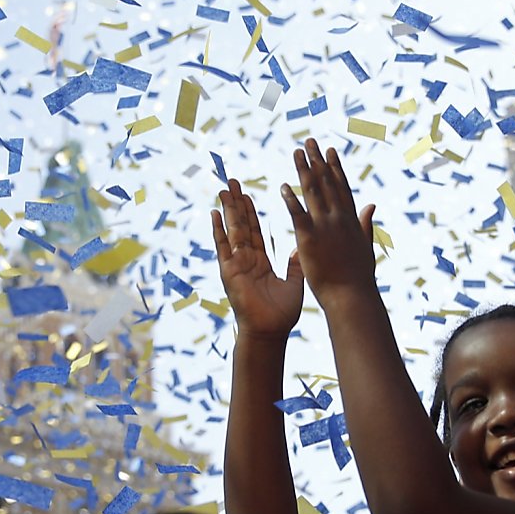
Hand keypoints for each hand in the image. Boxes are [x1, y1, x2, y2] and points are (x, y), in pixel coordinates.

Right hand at [212, 179, 303, 340]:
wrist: (270, 332)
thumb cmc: (282, 314)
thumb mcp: (293, 283)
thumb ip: (294, 265)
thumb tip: (300, 248)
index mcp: (260, 262)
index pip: (254, 231)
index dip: (251, 212)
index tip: (247, 193)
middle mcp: (245, 260)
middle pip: (241, 225)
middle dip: (237, 203)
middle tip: (232, 181)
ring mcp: (236, 264)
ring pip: (232, 230)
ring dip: (228, 209)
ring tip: (224, 189)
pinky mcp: (229, 271)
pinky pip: (223, 247)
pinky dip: (219, 230)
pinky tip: (215, 213)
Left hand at [281, 140, 377, 305]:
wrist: (351, 297)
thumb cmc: (358, 277)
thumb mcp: (366, 244)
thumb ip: (365, 222)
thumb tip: (371, 205)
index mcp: (351, 220)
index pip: (342, 187)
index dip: (335, 168)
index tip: (329, 151)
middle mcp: (339, 218)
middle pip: (327, 183)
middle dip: (317, 161)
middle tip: (309, 142)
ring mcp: (325, 227)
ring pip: (313, 193)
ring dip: (303, 171)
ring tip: (296, 153)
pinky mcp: (309, 239)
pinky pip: (298, 215)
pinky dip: (291, 200)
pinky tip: (283, 187)